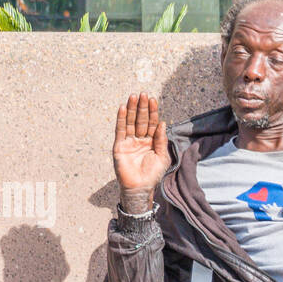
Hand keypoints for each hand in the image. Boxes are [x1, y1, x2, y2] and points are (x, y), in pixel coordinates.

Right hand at [113, 92, 170, 211]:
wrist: (140, 187)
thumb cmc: (153, 174)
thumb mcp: (162, 156)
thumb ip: (161, 140)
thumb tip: (163, 123)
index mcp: (152, 141)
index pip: (152, 123)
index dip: (152, 111)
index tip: (152, 99)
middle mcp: (140, 139)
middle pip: (141, 119)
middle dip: (142, 107)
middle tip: (143, 94)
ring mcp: (129, 141)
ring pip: (130, 122)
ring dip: (131, 109)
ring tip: (133, 96)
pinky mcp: (119, 145)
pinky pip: (120, 130)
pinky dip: (121, 119)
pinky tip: (122, 108)